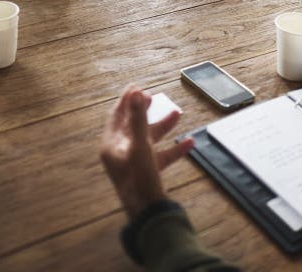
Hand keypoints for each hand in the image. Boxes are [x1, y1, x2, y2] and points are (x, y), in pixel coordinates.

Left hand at [100, 85, 193, 218]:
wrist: (149, 214)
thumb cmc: (140, 178)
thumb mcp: (140, 145)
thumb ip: (137, 118)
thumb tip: (135, 92)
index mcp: (112, 144)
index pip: (117, 115)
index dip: (126, 100)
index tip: (136, 86)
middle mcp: (121, 152)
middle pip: (133, 125)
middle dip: (145, 110)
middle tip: (153, 97)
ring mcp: (134, 163)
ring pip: (149, 139)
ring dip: (163, 126)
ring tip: (178, 113)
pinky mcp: (147, 173)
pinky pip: (161, 155)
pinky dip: (174, 148)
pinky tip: (190, 142)